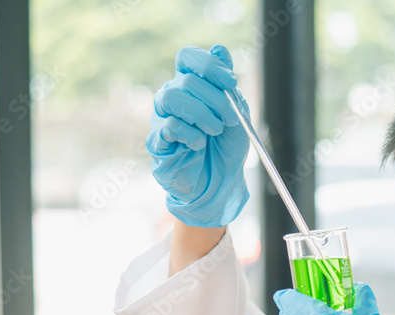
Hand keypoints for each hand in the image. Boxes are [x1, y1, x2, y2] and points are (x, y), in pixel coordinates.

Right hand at [146, 45, 249, 227]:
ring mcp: (162, 118)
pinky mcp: (158, 142)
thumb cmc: (226, 148)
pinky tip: (198, 144)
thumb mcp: (236, 115)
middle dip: (215, 99)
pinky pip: (168, 126)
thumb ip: (227, 86)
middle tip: (230, 119)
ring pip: (171, 98)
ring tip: (214, 131)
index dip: (208, 64)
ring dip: (201, 113)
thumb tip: (220, 49)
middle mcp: (174, 96)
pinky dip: (190, 134)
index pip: (188, 58)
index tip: (230, 82)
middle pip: (186, 80)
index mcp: (192, 85)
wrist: (220, 184)